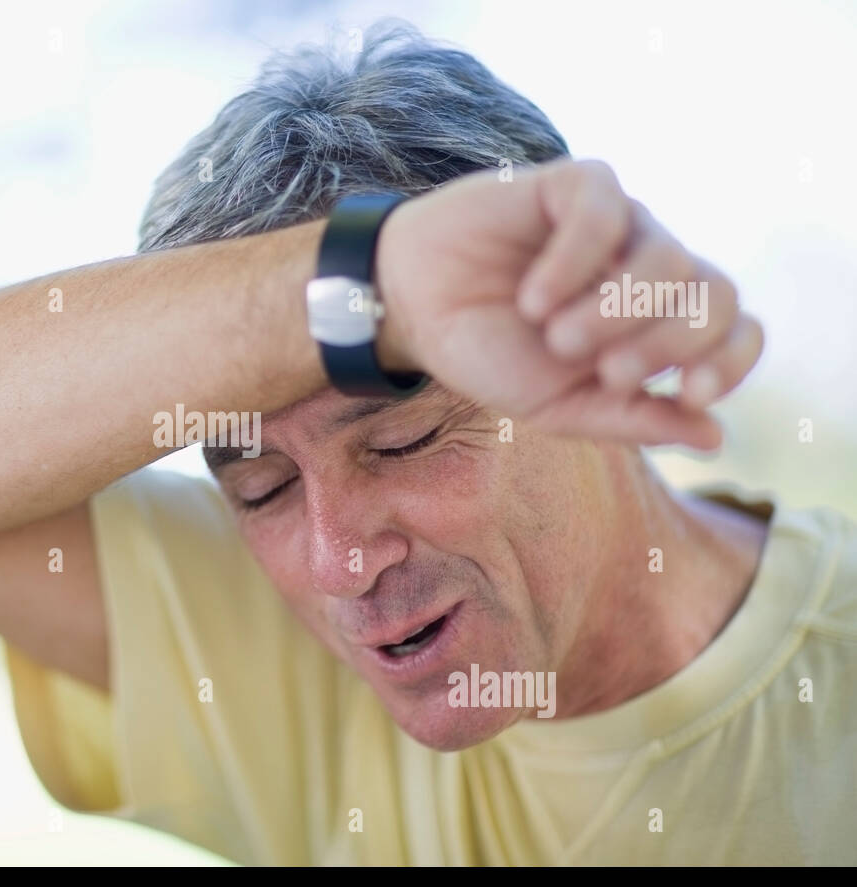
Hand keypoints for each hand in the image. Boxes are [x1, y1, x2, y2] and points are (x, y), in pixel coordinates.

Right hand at [375, 158, 762, 448]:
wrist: (413, 312)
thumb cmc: (488, 355)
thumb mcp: (556, 406)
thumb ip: (630, 420)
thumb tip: (716, 438)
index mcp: (655, 324)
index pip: (734, 330)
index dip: (731, 360)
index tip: (692, 393)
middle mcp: (649, 268)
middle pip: (716, 293)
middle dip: (669, 342)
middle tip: (606, 371)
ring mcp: (618, 224)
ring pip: (668, 256)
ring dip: (614, 311)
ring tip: (554, 336)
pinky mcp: (573, 187)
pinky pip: (607, 211)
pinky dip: (574, 262)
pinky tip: (534, 297)